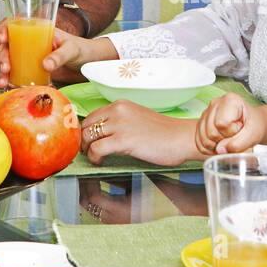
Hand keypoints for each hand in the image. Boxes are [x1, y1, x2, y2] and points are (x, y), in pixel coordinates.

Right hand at [0, 25, 114, 88]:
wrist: (89, 62)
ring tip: (2, 82)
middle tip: (6, 68)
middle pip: (10, 46)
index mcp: (39, 31)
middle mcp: (31, 42)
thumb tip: (44, 65)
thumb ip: (60, 56)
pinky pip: (18, 72)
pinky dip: (10, 79)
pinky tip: (5, 87)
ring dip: (3, 71)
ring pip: (11, 60)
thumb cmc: (81, 49)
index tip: (3, 39)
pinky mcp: (32, 68)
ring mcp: (30, 56)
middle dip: (3, 57)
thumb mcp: (72, 50)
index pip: (17, 25)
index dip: (6, 30)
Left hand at [80, 99, 203, 165]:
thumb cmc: (165, 133)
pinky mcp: (123, 140)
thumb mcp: (138, 119)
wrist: (182, 138)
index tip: (87, 142)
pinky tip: (100, 161)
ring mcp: (120, 124)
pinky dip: (94, 157)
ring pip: (88, 136)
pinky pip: (97, 149)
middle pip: (87, 125)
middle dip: (84, 140)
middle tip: (87, 152)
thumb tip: (103, 134)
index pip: (92, 116)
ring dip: (87, 150)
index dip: (86, 131)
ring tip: (94, 157)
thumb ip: (121, 121)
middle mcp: (118, 110)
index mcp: (121, 104)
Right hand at [196, 93, 265, 153]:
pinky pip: (199, 143)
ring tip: (229, 139)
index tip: (240, 128)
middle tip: (235, 135)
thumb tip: (220, 150)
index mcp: (230, 100)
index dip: (231, 132)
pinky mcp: (201, 124)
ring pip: (204, 139)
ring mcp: (206, 113)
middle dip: (224, 140)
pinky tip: (221, 144)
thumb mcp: (253, 135)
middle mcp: (215, 103)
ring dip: (217, 146)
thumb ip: (238, 143)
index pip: (221, 123)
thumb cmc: (254, 125)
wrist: (252, 125)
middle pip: (211, 132)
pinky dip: (210, 149)